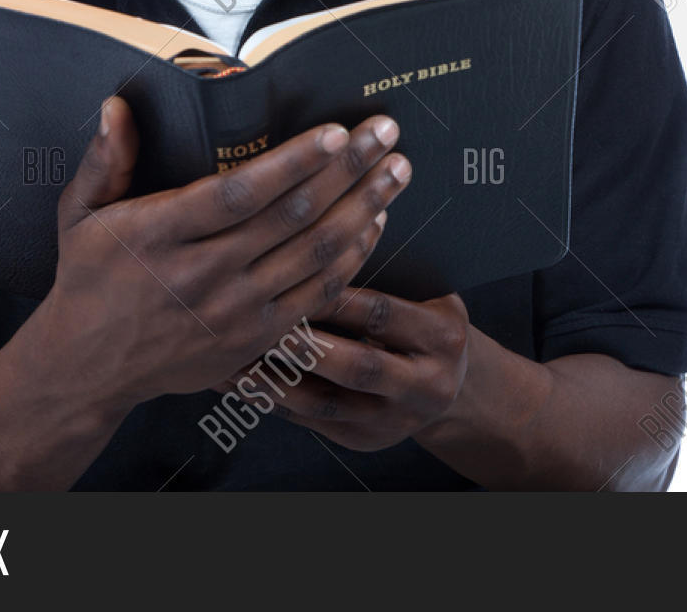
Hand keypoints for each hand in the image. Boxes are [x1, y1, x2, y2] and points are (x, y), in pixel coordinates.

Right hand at [38, 96, 410, 409]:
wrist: (89, 369)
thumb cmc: (91, 280)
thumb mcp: (80, 216)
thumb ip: (106, 160)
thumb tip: (117, 106)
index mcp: (159, 235)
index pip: (239, 192)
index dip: (294, 162)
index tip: (336, 132)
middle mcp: (202, 274)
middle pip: (291, 216)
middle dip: (348, 170)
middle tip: (386, 133)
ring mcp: (233, 311)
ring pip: (314, 253)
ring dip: (364, 208)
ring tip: (396, 170)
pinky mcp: (255, 339)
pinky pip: (317, 294)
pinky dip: (352, 257)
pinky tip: (375, 222)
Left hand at [236, 289, 470, 451]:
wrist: (452, 390)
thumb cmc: (428, 326)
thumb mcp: (431, 297)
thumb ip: (389, 282)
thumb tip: (322, 246)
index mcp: (443, 338)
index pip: (381, 315)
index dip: (334, 298)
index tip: (290, 275)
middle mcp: (424, 385)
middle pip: (357, 367)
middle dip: (304, 345)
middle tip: (259, 321)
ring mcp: (392, 421)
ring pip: (324, 403)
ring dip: (274, 380)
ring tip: (233, 356)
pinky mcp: (362, 441)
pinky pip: (309, 421)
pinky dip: (270, 400)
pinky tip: (238, 381)